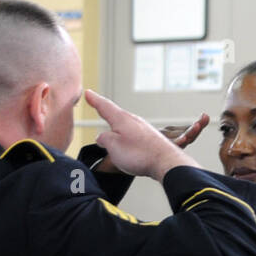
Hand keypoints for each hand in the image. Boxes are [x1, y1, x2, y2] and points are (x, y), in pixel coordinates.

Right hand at [85, 89, 200, 181]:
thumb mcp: (113, 147)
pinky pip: (134, 134)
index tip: (88, 93)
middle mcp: (134, 120)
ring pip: (125, 125)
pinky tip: (128, 143)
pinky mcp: (151, 138)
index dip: (94, 99)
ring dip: (116, 126)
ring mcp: (144, 129)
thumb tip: (102, 137)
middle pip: (115, 114)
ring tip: (111, 127)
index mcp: (122, 119)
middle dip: (105, 111)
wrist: (167, 162)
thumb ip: (104, 139)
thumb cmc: (141, 154)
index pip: (105, 106)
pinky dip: (126, 136)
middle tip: (97, 103)